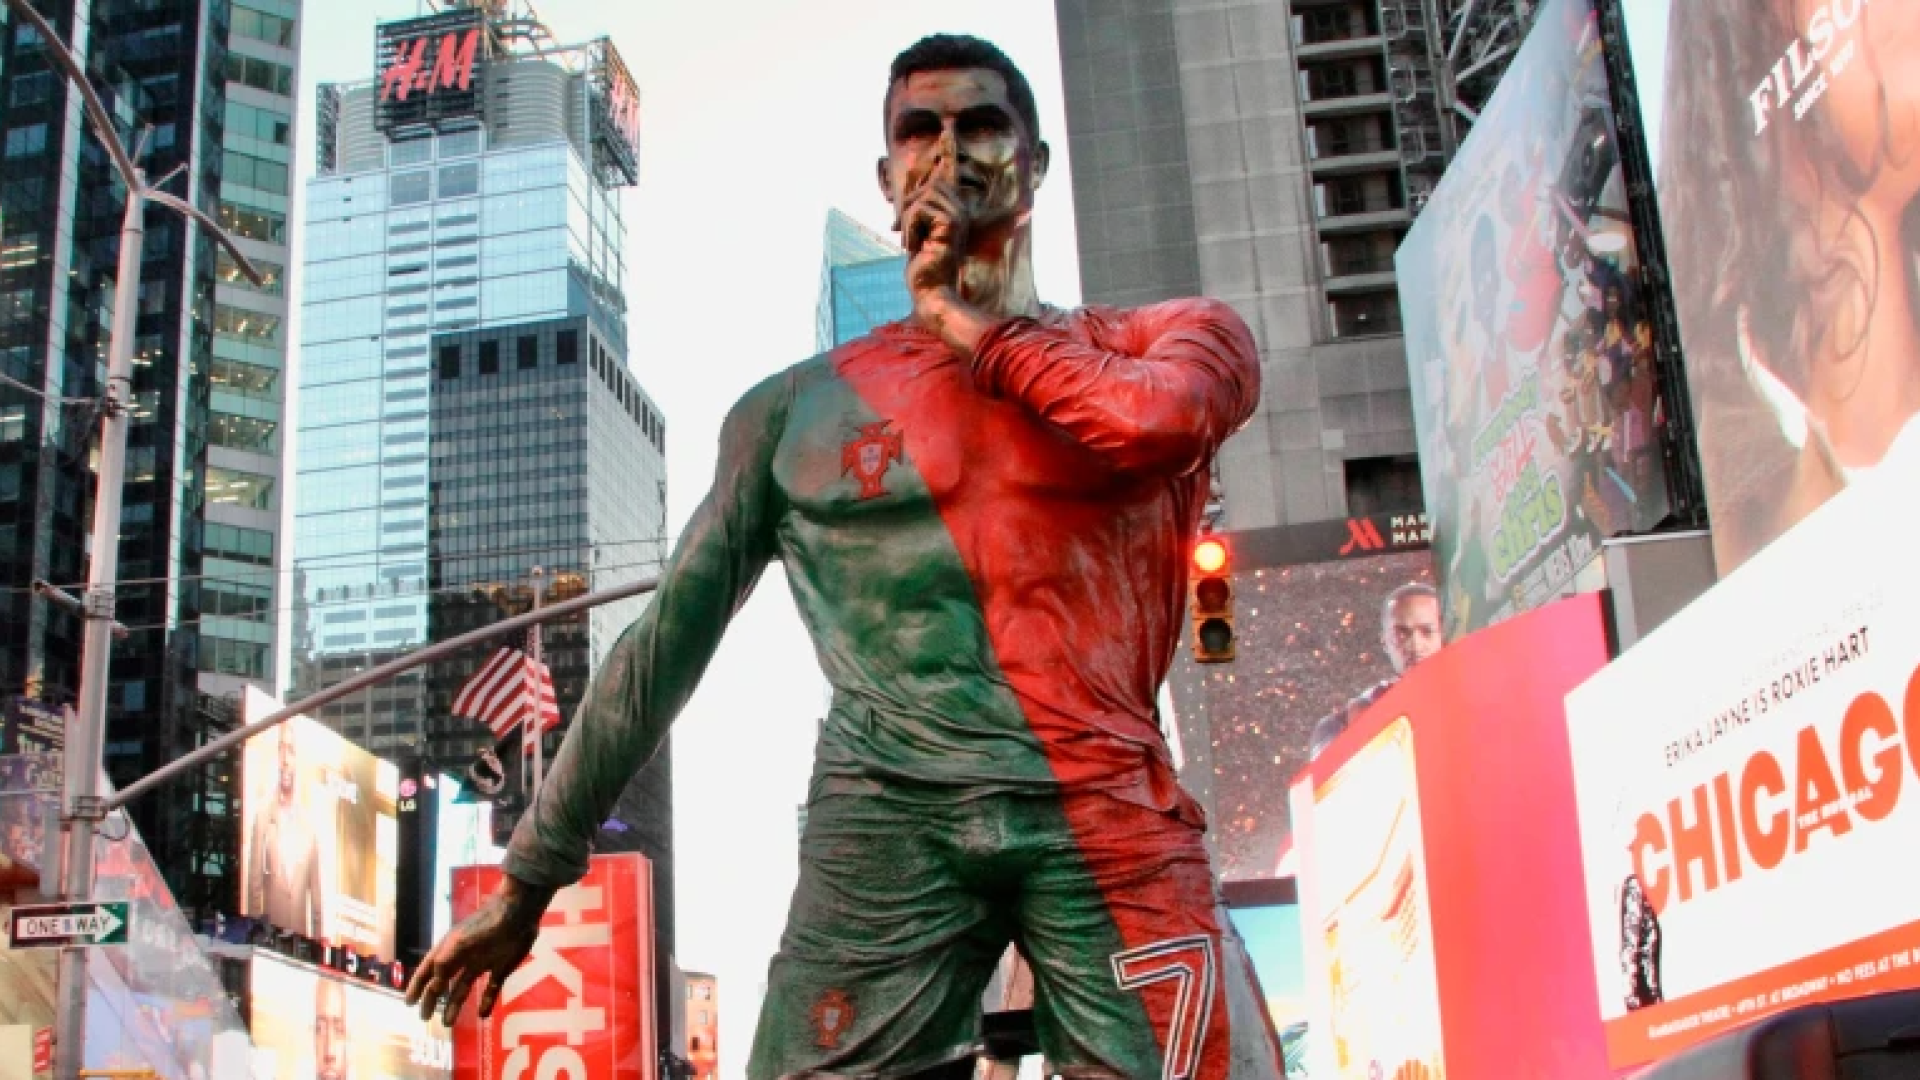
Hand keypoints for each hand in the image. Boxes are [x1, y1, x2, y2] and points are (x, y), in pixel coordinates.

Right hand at [406, 876, 553, 1023]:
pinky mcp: (501, 968)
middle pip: (443, 982)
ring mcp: (482, 963)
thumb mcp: (459, 942)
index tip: (408, 1002)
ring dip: (455, 1005)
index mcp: (449, 948)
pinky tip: (482, 1015)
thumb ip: (444, 963)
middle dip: (432, 999)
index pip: (428, 969)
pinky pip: (491, 989)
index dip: (417, 985)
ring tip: (448, 1023)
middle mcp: (463, 957)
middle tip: (424, 1017)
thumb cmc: (485, 925)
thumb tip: (435, 986)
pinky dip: (486, 1002)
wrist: (517, 914)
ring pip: (463, 988)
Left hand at [902, 178, 968, 311]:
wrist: (931, 292)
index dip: (915, 197)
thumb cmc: (924, 266)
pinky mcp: (949, 224)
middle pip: (931, 185)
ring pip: (924, 195)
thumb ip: (918, 211)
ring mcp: (958, 217)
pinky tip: (913, 246)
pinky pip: (918, 209)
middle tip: (902, 229)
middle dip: (910, 204)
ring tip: (910, 240)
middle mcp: (962, 212)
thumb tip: (906, 193)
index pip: (937, 183)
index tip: (903, 222)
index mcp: (958, 213)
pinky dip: (909, 228)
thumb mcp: (919, 232)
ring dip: (908, 218)